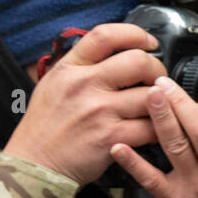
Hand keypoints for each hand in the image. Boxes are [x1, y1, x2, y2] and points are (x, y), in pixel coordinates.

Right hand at [3, 24, 164, 186]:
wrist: (35, 163)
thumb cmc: (47, 125)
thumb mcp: (55, 84)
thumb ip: (83, 66)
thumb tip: (117, 51)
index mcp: (70, 68)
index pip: (105, 36)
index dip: (135, 34)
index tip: (149, 42)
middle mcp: (84, 85)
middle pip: (139, 61)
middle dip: (158, 70)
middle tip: (157, 82)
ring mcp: (99, 111)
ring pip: (152, 96)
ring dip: (163, 102)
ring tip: (159, 108)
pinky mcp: (112, 137)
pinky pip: (152, 127)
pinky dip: (161, 129)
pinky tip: (156, 130)